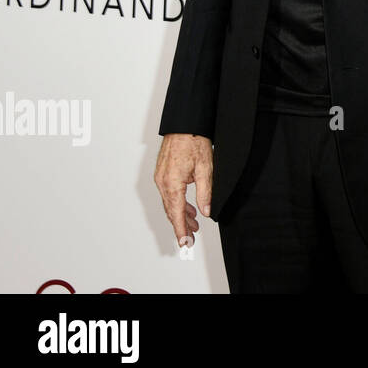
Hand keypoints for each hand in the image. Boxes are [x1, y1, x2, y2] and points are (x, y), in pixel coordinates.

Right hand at [153, 133, 212, 247]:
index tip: (184, 243)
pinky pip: (169, 193)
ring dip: (181, 214)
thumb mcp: (206, 169)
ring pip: (170, 203)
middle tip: (190, 237)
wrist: (185, 125)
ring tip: (193, 224)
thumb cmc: (194, 142)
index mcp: (172, 184)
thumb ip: (205, 193)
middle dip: (181, 225)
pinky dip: (178, 203)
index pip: (177, 213)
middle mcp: (162, 183)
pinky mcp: (162, 173)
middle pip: (171, 211)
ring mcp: (160, 178)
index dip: (181, 230)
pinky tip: (188, 207)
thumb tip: (206, 212)